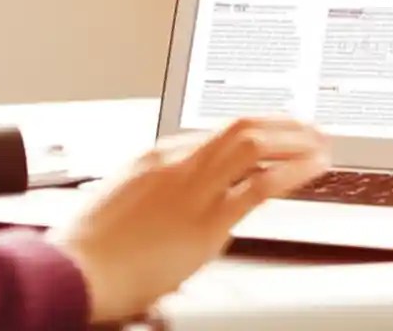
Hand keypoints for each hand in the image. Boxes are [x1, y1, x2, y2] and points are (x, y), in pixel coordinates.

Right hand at [47, 117, 329, 323]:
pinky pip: (260, 183)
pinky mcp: (207, 220)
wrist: (72, 269)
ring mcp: (193, 188)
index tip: (271, 137)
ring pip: (254, 142)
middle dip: (281, 124)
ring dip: (295, 139)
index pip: (214, 135)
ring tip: (320, 143)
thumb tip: (167, 213)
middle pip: (239, 126)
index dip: (252, 134)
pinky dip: (294, 169)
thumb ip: (150, 202)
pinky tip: (313, 167)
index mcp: (154, 158)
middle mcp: (176, 163)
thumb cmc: (87, 249)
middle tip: (308, 128)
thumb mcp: (118, 209)